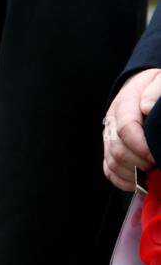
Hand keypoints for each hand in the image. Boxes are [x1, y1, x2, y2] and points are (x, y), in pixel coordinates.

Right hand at [103, 68, 160, 191]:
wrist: (143, 87)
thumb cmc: (156, 88)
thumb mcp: (160, 82)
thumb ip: (155, 90)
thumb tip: (145, 107)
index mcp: (125, 103)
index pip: (125, 129)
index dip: (141, 147)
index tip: (157, 157)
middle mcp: (112, 121)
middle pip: (117, 150)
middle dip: (140, 164)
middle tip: (158, 166)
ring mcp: (109, 136)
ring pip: (112, 162)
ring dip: (134, 174)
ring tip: (152, 175)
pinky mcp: (110, 148)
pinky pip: (109, 170)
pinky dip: (123, 180)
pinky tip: (140, 182)